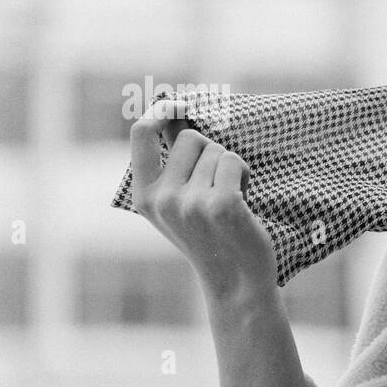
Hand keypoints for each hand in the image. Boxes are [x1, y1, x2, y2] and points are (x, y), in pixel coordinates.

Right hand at [129, 96, 277, 304]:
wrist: (237, 283)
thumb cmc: (213, 236)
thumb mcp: (181, 199)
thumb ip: (174, 159)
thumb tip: (173, 111)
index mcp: (144, 196)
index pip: (142, 134)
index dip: (161, 111)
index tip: (179, 104)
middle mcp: (162, 199)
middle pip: (190, 137)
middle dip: (211, 153)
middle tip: (217, 188)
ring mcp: (190, 203)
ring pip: (217, 150)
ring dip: (231, 170)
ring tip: (230, 202)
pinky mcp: (222, 205)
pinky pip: (235, 162)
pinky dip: (245, 177)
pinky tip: (244, 205)